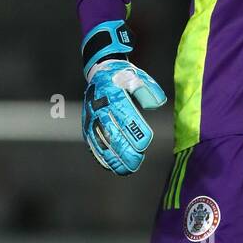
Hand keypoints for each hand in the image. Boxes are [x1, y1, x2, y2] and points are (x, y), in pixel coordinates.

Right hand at [82, 59, 166, 173]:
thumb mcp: (137, 76)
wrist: (99, 72)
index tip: (145, 144)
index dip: (134, 131)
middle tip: (137, 162)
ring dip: (112, 157)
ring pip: (100, 141)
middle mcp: (99, 107)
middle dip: (124, 150)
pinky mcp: (86, 124)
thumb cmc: (123, 76)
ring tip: (125, 170)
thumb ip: (148, 90)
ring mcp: (91, 117)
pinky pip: (92, 143)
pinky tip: (110, 167)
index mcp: (113, 94)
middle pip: (111, 132)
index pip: (124, 115)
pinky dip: (100, 156)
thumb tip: (156, 104)